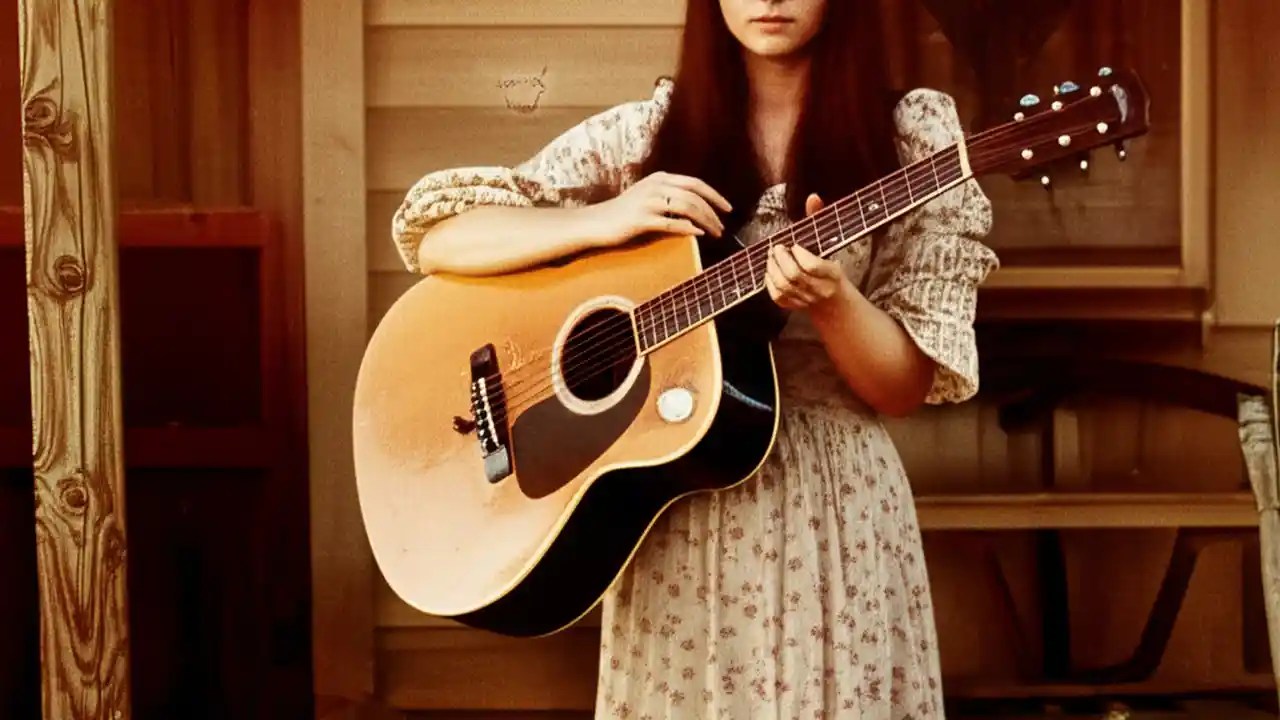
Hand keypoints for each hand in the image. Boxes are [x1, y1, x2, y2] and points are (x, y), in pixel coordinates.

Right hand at [592, 171, 731, 244]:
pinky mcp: (642, 219)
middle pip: (694, 196)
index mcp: (660, 178)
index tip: (728, 208)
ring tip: (715, 233)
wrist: (596, 222)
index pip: (695, 183)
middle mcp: (656, 186)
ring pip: (687, 208)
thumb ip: (669, 196)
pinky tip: (698, 235)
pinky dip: (687, 229)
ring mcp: (648, 202)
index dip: (715, 195)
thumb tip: (695, 209)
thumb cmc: (623, 213)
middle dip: (713, 211)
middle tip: (723, 227)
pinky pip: (671, 223)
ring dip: (705, 221)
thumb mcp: (647, 197)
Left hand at [764, 194, 852, 312]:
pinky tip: (769, 271)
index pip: (811, 265)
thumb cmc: (828, 265)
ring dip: (772, 269)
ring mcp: (806, 300)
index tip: (794, 244)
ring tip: (771, 257)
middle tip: (776, 248)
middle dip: (781, 259)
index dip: (798, 253)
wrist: (834, 302)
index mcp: (832, 273)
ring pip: (783, 286)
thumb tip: (812, 197)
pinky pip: (778, 297)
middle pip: (794, 276)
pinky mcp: (794, 307)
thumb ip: (817, 220)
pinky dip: (769, 283)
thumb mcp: (827, 243)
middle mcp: (820, 289)